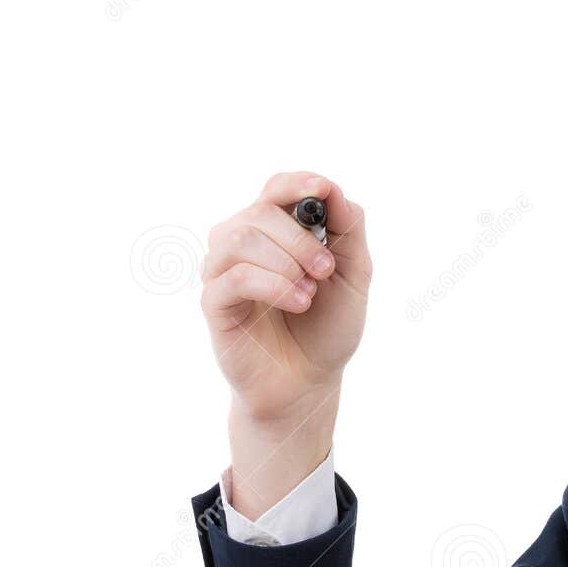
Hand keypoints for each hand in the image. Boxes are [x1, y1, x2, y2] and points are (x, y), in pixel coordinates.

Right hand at [200, 172, 371, 422]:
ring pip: (241, 237)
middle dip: (300, 238)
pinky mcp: (214, 303)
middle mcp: (243, 245)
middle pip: (260, 211)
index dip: (296, 183)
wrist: (309, 383)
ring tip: (310, 293)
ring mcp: (223, 272)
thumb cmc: (327, 328)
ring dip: (285, 262)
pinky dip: (273, 285)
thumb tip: (333, 189)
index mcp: (276, 232)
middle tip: (326, 270)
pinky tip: (298, 303)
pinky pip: (234, 276)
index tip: (321, 189)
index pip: (276, 189)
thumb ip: (348, 230)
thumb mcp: (353, 276)